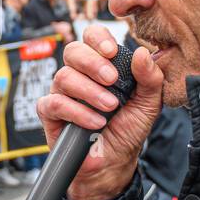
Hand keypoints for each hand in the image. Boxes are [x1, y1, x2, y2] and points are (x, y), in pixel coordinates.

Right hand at [36, 24, 163, 199]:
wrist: (114, 162)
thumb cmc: (128, 130)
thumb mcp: (148, 104)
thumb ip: (150, 78)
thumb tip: (142, 53)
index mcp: (100, 65)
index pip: (91, 36)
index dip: (98, 38)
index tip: (112, 51)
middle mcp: (78, 74)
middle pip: (72, 50)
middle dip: (93, 63)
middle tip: (112, 81)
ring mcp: (61, 92)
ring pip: (64, 76)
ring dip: (90, 92)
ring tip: (109, 108)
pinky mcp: (49, 113)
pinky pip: (55, 103)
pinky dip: (78, 112)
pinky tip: (95, 122)